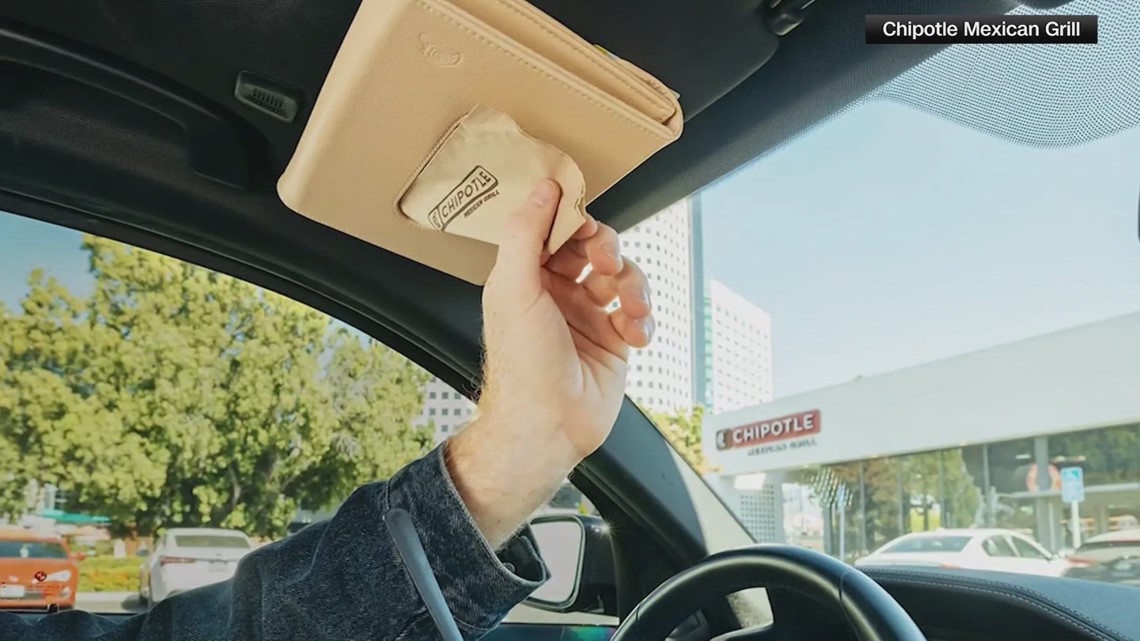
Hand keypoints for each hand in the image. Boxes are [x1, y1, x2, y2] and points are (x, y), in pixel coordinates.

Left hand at [447, 179, 653, 545]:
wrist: (548, 425)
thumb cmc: (523, 365)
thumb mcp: (514, 289)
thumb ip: (527, 234)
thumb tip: (543, 188)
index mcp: (526, 278)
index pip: (555, 231)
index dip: (573, 221)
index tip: (585, 219)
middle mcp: (557, 294)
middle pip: (594, 249)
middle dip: (608, 249)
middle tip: (607, 262)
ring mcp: (587, 318)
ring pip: (623, 278)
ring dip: (634, 284)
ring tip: (630, 305)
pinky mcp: (614, 342)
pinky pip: (639, 315)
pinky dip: (643, 320)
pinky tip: (635, 334)